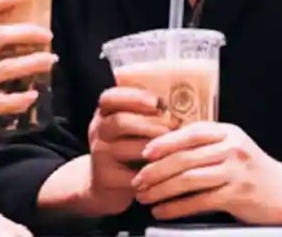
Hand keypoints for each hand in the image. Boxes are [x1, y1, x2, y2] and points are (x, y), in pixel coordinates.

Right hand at [83, 87, 170, 215]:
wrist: (105, 183)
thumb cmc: (130, 146)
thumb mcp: (132, 126)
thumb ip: (148, 112)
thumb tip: (182, 101)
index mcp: (104, 113)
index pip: (110, 98)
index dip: (133, 97)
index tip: (157, 102)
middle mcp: (98, 132)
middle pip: (120, 122)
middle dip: (151, 122)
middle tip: (174, 124)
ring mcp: (100, 156)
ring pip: (129, 149)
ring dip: (155, 146)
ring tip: (175, 145)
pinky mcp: (107, 179)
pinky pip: (134, 174)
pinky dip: (153, 171)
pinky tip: (169, 168)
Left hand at [133, 122, 281, 223]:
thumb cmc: (255, 171)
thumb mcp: (235, 148)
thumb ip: (208, 146)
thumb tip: (167, 150)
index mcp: (229, 132)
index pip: (190, 132)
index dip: (165, 142)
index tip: (145, 152)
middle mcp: (232, 148)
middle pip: (185, 157)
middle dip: (156, 170)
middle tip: (138, 179)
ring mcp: (235, 171)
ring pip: (188, 179)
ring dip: (161, 189)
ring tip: (146, 196)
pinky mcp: (236, 195)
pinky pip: (198, 200)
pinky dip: (176, 207)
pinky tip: (163, 210)